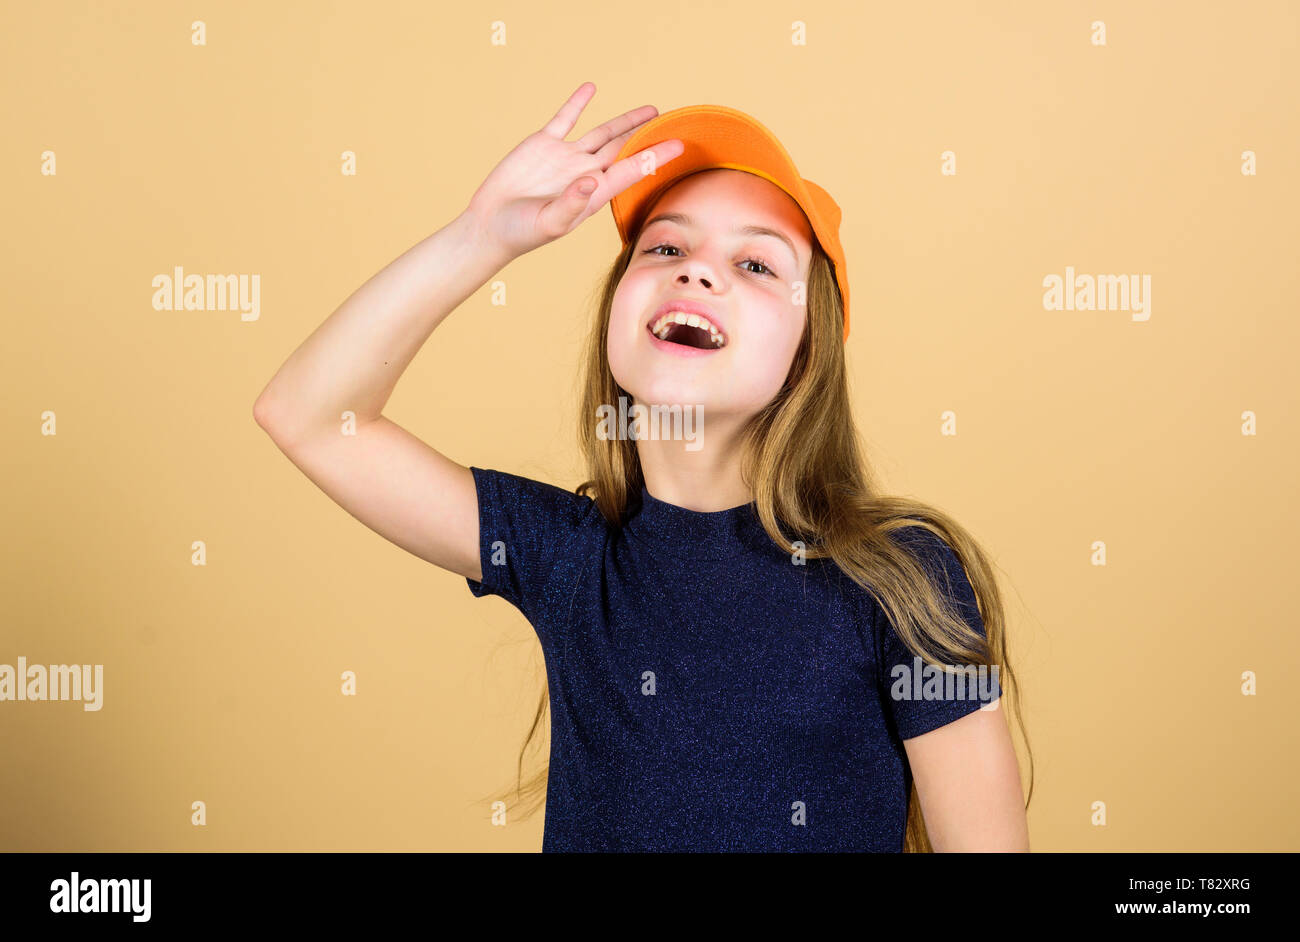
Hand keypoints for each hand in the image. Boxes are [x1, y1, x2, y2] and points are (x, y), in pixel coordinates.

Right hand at [465, 82, 684, 260]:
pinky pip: (565, 119)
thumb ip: (570, 204)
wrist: (490, 225)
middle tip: (673, 123)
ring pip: (603, 133)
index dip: (656, 156)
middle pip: (625, 149)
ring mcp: (566, 157)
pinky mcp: (543, 145)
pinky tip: (590, 89)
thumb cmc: (521, 233)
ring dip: (625, 121)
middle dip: (649, 136)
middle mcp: (585, 173)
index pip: (632, 170)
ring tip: (650, 109)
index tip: (680, 146)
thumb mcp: (548, 223)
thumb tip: (591, 181)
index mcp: (593, 193)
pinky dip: (577, 103)